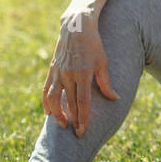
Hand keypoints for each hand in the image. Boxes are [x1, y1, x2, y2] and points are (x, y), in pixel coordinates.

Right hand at [42, 10, 120, 136]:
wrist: (76, 27)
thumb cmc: (94, 45)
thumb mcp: (103, 62)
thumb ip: (106, 82)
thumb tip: (114, 98)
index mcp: (83, 74)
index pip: (83, 103)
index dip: (83, 119)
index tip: (84, 131)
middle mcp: (69, 75)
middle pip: (69, 104)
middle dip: (73, 121)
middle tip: (77, 134)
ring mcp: (58, 73)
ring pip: (54, 99)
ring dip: (57, 114)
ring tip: (63, 125)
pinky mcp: (52, 70)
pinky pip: (46, 90)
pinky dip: (46, 103)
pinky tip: (49, 113)